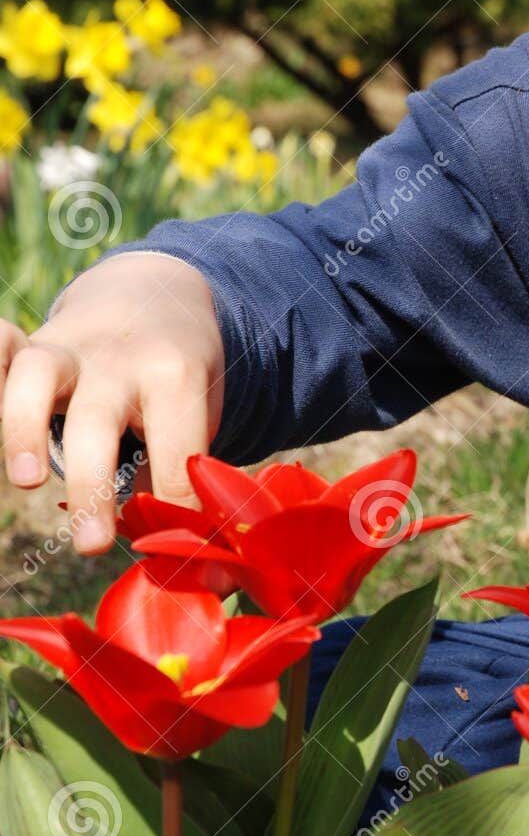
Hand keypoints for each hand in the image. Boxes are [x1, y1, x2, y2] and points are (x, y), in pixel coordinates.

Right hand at [0, 252, 224, 553]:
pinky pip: (0, 344)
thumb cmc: (182, 370)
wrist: (158, 290)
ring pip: (35, 375)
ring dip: (23, 429)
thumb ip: (178, 466)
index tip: (172, 542)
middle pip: (98, 421)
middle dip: (92, 487)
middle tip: (92, 545)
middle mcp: (118, 359)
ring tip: (28, 482)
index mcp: (175, 376)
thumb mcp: (202, 408)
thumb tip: (159, 534)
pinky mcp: (31, 342)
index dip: (174, 505)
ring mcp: (69, 346)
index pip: (176, 452)